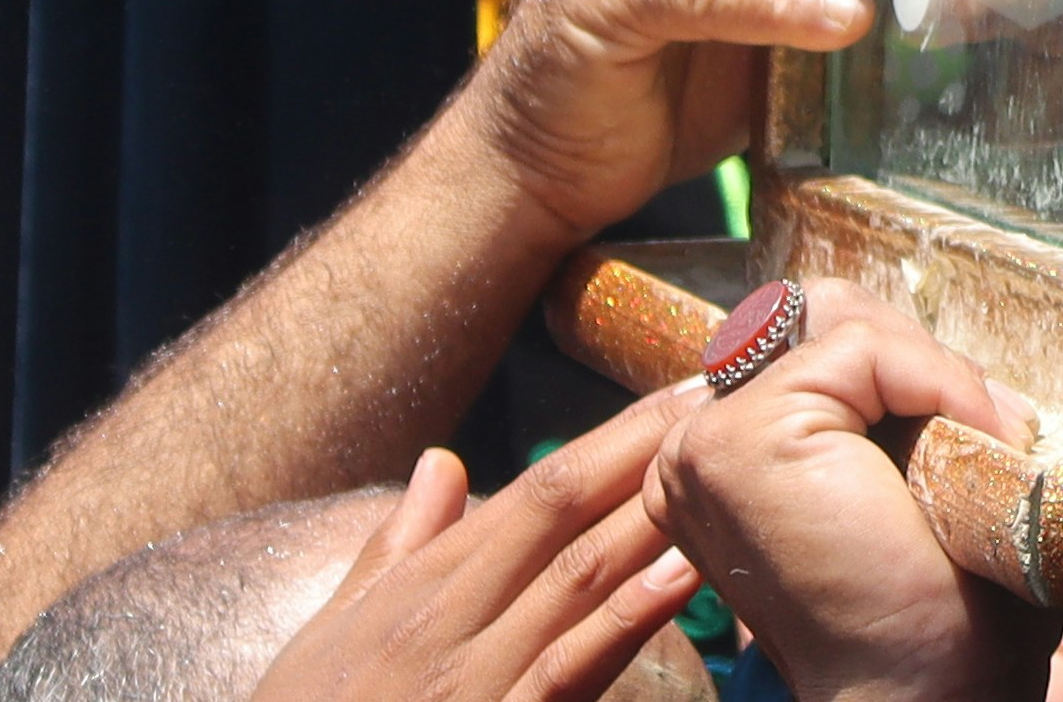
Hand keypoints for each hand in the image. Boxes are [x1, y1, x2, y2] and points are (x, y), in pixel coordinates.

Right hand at [256, 401, 698, 701]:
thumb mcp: (332, 633)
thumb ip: (393, 548)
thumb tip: (443, 461)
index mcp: (419, 587)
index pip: (535, 491)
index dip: (615, 437)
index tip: (686, 390)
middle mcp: (448, 619)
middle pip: (562, 512)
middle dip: (648, 446)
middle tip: (730, 390)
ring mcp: (473, 680)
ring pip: (575, 578)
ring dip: (653, 513)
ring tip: (721, 459)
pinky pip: (568, 670)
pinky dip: (623, 620)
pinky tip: (679, 577)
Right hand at [649, 306, 1061, 701]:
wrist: (926, 692)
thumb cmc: (934, 608)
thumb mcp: (908, 469)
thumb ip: (884, 395)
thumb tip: (909, 333)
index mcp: (729, 455)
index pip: (817, 337)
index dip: (909, 367)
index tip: (971, 438)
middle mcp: (695, 446)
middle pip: (825, 315)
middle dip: (920, 360)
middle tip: (980, 438)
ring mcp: (705, 443)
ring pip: (846, 323)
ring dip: (934, 374)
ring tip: (976, 448)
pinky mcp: (741, 441)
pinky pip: (862, 347)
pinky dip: (939, 381)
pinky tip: (966, 448)